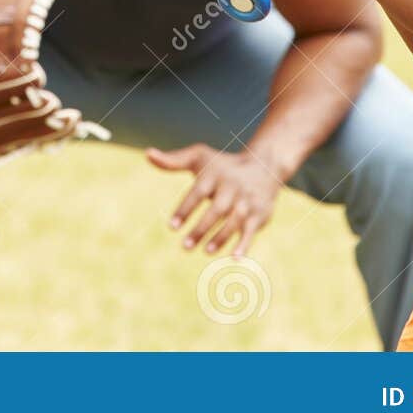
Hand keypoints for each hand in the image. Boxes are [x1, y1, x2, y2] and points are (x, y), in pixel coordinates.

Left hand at [147, 145, 282, 255]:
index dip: (185, 209)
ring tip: (205, 251)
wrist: (264, 165)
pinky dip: (244, 245)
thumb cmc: (222, 165)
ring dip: (220, 237)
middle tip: (185, 247)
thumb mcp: (199, 157)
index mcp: (215, 175)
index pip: (198, 193)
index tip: (171, 227)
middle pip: (217, 210)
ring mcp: (247, 202)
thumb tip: (148, 154)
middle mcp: (232, 188)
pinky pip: (251, 231)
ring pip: (234, 221)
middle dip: (201, 229)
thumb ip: (173, 160)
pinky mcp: (258, 215)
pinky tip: (234, 258)